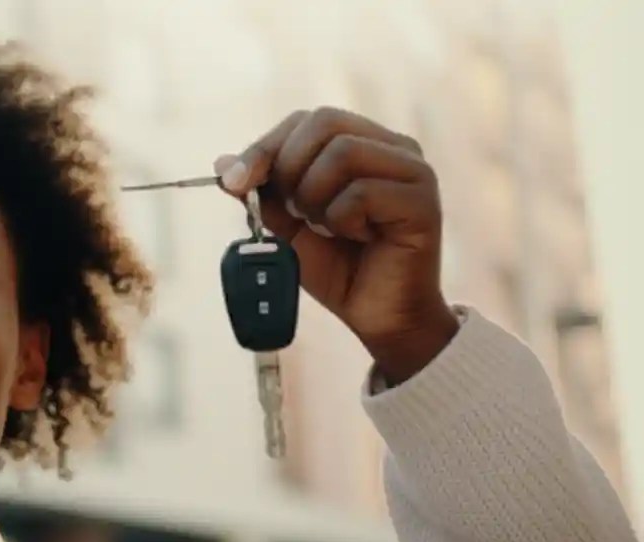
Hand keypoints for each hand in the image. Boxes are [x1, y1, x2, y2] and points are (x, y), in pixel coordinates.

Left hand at [215, 107, 458, 383]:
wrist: (377, 317)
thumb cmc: (339, 269)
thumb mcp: (287, 227)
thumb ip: (262, 193)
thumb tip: (222, 163)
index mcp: (363, 145)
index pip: (308, 120)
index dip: (266, 146)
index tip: (234, 180)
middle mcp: (393, 148)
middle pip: (324, 123)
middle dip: (289, 169)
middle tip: (294, 213)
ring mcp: (412, 171)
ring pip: (342, 153)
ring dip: (316, 197)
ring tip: (328, 228)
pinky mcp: (422, 200)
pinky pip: (361, 192)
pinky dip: (342, 219)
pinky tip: (358, 238)